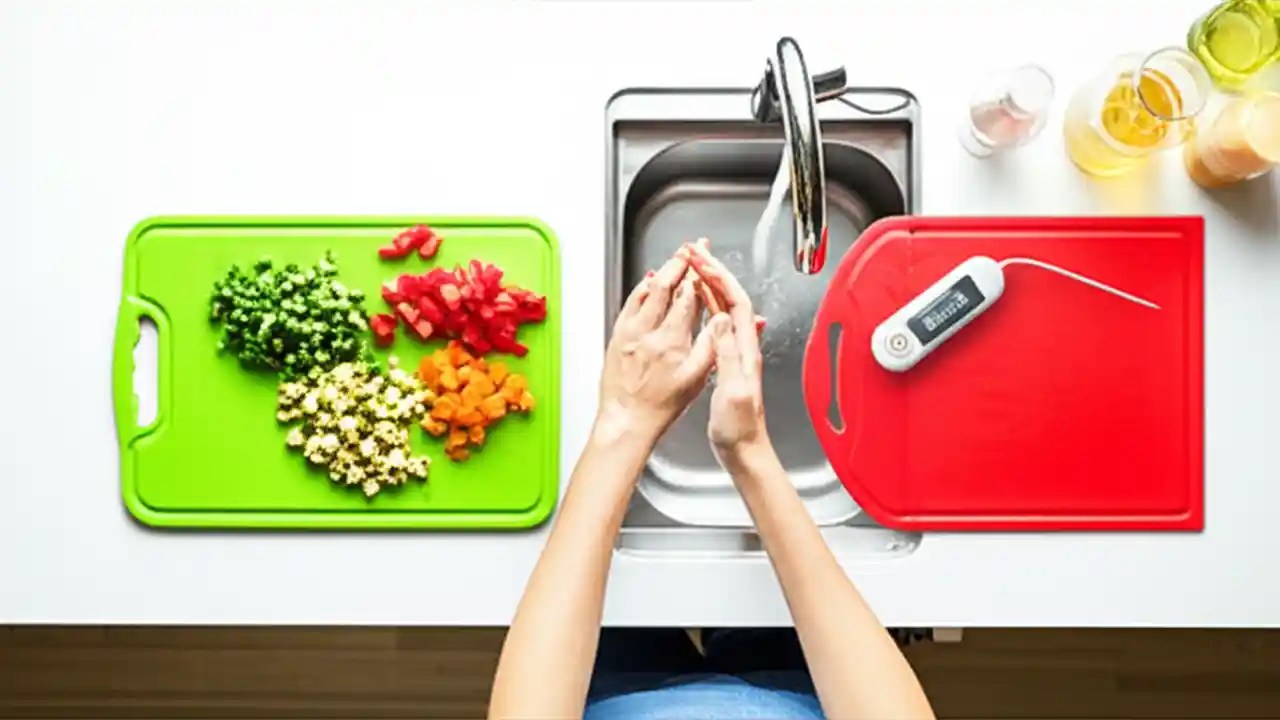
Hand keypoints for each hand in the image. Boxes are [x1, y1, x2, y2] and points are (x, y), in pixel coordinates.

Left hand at [595, 251, 716, 445]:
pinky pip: (630, 304)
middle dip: (679, 263)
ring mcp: (629, 331)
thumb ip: (710, 345)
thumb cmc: (661, 405)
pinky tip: (648, 283)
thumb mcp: (696, 379)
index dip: (697, 274)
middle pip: (664, 285)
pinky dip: (641, 289)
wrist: (627, 420)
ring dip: (660, 272)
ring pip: (645, 291)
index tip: (705, 260)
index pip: (686, 297)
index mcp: (671, 340)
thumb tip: (721, 319)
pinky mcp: (617, 336)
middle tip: (690, 248)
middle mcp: (648, 330)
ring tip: (673, 259)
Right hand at [682, 244, 768, 464]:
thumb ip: (727, 355)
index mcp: (745, 349)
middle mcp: (743, 346)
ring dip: (706, 286)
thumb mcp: (733, 391)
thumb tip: (721, 321)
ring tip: (690, 269)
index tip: (700, 259)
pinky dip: (702, 308)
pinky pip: (713, 325)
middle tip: (693, 253)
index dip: (718, 276)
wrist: (745, 451)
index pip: (734, 301)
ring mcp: (734, 354)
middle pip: (728, 298)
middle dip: (711, 272)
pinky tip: (693, 305)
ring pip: (720, 309)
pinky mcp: (724, 363)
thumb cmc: (740, 428)